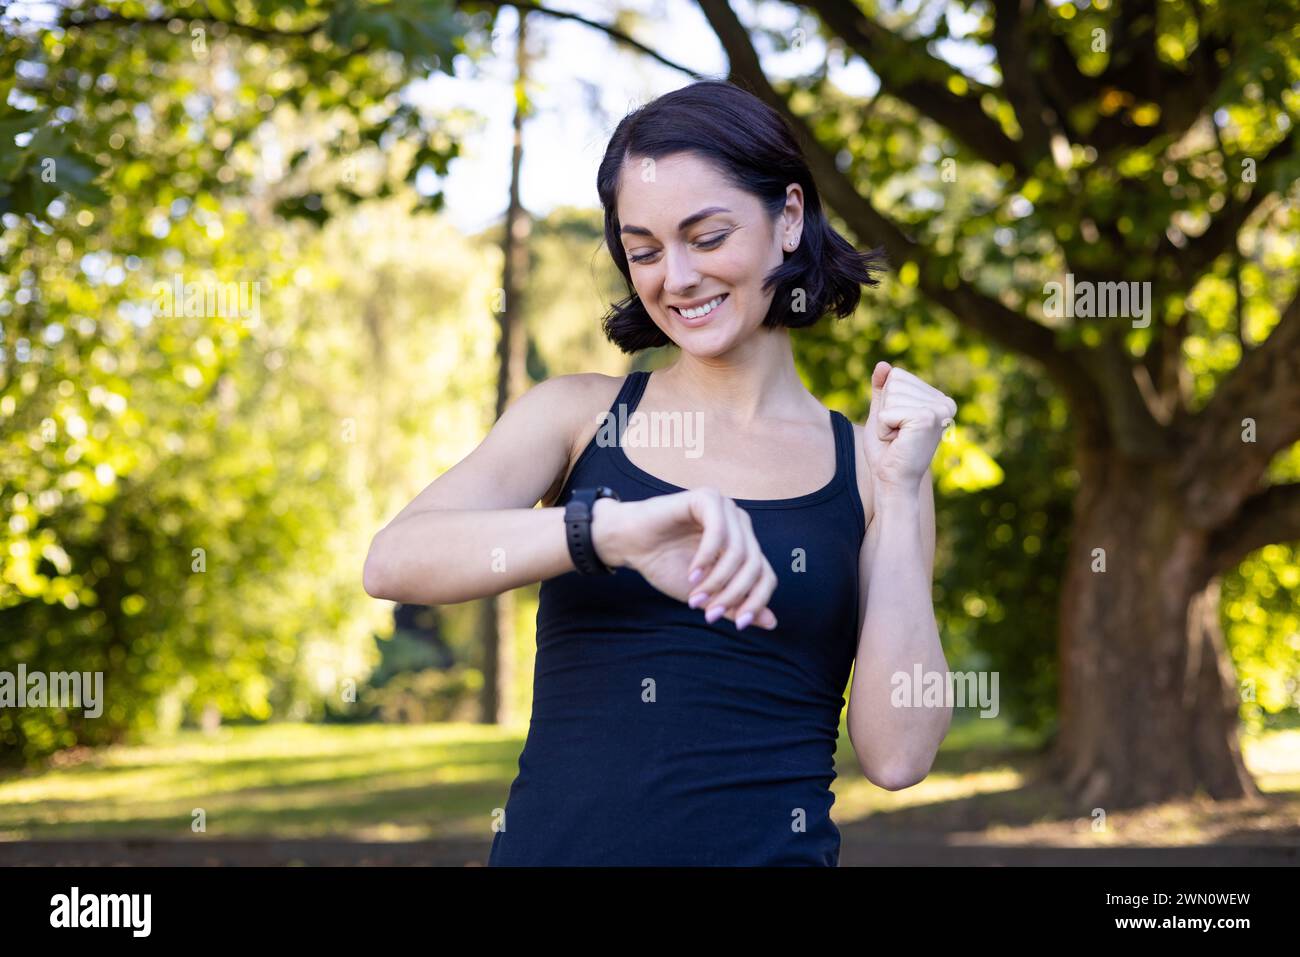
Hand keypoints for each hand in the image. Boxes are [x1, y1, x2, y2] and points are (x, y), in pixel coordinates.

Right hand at [592, 489, 777, 630]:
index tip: (738, 625)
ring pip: (738, 552)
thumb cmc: (666, 565)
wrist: (630, 544)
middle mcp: (741, 525)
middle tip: (709, 613)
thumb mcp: (705, 594)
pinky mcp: (707, 498)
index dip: (756, 602)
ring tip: (695, 597)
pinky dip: (707, 558)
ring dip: (717, 581)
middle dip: (732, 595)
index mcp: (745, 545)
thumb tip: (771, 623)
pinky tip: (692, 574)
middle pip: (755, 566)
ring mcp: (726, 509)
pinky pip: (718, 532)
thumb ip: (735, 605)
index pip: (765, 576)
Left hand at [863, 361, 956, 495]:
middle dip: (886, 411)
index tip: (897, 425)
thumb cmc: (887, 451)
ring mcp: (938, 409)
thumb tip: (883, 364)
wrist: (892, 481)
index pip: (897, 376)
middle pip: (895, 383)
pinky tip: (898, 442)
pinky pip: (887, 412)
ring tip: (898, 439)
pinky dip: (884, 428)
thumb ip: (883, 389)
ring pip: (891, 395)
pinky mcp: (927, 418)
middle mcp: (944, 402)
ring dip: (885, 421)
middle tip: (897, 434)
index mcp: (937, 398)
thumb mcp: (882, 413)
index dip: (887, 402)